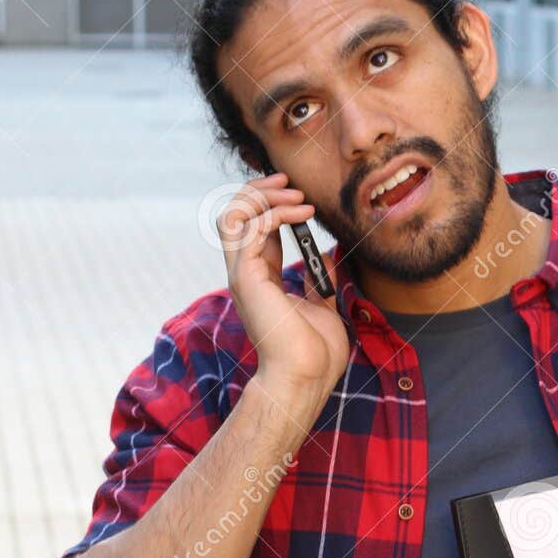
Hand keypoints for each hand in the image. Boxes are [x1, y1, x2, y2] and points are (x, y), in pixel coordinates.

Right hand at [218, 173, 349, 414]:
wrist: (307, 375)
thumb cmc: (315, 351)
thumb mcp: (321, 304)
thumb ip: (317, 279)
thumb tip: (326, 257)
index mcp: (261, 278)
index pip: (253, 227)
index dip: (271, 204)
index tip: (299, 195)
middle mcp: (246, 273)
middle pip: (234, 215)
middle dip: (259, 191)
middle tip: (290, 183)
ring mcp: (243, 275)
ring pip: (232, 216)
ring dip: (263, 196)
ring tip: (296, 196)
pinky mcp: (246, 278)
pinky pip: (247, 230)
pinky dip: (273, 214)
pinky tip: (300, 214)